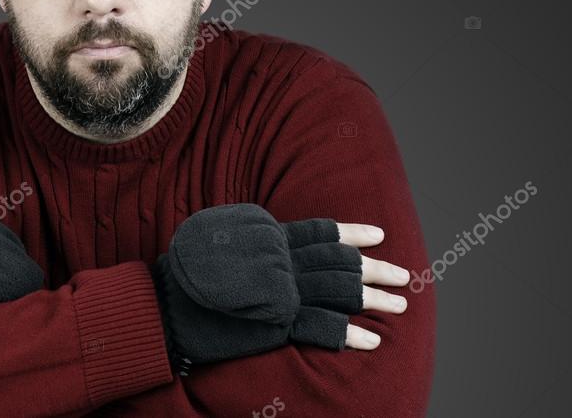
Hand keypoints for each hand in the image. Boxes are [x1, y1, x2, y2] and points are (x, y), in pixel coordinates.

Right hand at [151, 204, 410, 369]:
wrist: (166, 303)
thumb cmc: (188, 274)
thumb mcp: (224, 244)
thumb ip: (256, 244)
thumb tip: (277, 240)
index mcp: (270, 237)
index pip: (321, 232)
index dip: (353, 233)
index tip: (379, 235)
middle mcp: (281, 259)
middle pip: (340, 262)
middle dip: (377, 269)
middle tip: (405, 276)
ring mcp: (281, 289)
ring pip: (340, 290)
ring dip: (374, 299)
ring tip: (400, 307)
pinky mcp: (276, 320)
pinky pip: (322, 325)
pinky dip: (349, 333)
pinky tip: (372, 340)